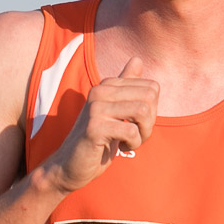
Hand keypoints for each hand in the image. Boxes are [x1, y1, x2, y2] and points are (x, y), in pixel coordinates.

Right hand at [37, 57, 158, 193]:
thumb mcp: (114, 110)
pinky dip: (133, 144)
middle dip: (150, 121)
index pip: (151, 88)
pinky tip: (121, 148)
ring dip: (143, 133)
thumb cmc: (97, 139)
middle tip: (136, 134)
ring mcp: (96, 108)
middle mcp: (100, 91)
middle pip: (150, 97)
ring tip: (130, 141)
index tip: (137, 124)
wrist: (70, 165)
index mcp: (107, 85)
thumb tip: (137, 59)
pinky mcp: (95, 128)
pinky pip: (132, 131)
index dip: (153, 110)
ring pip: (143, 112)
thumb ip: (126, 85)